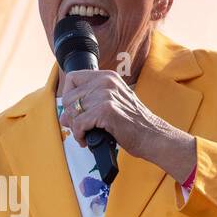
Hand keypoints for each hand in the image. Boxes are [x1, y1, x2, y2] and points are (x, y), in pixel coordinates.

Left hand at [57, 68, 172, 161]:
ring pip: (72, 111)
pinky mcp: (106, 110)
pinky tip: (87, 140)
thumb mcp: (111, 105)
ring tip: (85, 134)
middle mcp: (106, 81)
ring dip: (75, 127)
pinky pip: (79, 123)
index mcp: (107, 77)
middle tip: (80, 127)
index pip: (72, 78)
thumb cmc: (133, 123)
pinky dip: (79, 135)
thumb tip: (64, 116)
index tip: (74, 110)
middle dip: (70, 116)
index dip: (68, 96)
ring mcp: (106, 94)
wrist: (152, 135)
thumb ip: (88, 105)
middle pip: (68, 97)